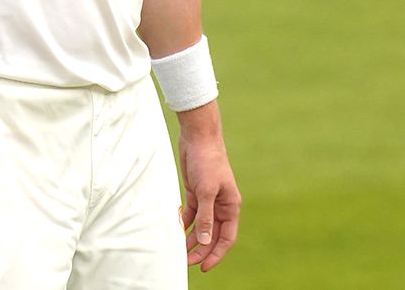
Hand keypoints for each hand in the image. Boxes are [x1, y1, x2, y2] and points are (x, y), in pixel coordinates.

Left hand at [178, 108, 240, 272]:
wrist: (198, 137)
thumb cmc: (208, 161)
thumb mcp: (206, 191)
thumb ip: (205, 217)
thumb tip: (205, 240)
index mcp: (230, 206)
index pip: (226, 238)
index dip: (216, 254)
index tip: (203, 267)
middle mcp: (220, 205)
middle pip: (212, 235)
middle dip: (201, 249)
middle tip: (186, 262)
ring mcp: (207, 199)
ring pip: (200, 226)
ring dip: (190, 238)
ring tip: (178, 251)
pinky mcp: (195, 192)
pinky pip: (190, 214)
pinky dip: (183, 222)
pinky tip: (174, 229)